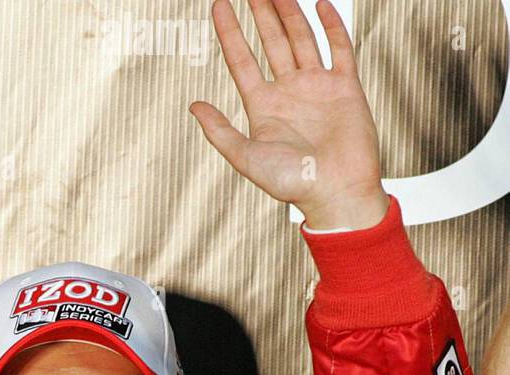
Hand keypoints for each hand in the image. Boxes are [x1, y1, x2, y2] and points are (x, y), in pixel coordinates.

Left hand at [190, 0, 388, 230]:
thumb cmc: (292, 184)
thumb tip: (194, 107)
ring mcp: (317, 86)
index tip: (219, 7)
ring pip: (301, 39)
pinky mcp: (345, 86)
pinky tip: (319, 5)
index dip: (230, 33)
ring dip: (289, 13)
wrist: (336, 190)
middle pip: (271, 42)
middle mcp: (289, 92)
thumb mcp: (245, 157)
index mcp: (263, 107)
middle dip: (260, 14)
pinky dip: (331, 25)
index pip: (242, 61)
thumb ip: (219, 132)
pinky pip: (338, 47)